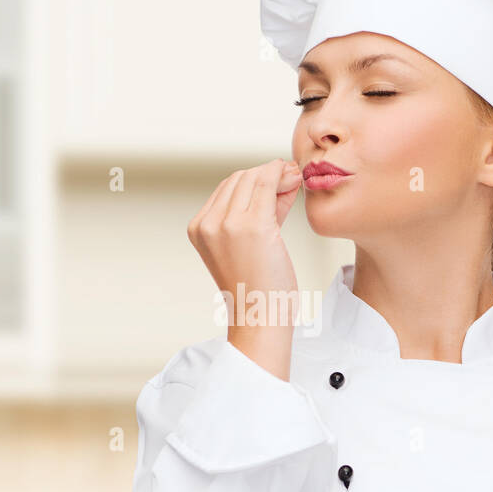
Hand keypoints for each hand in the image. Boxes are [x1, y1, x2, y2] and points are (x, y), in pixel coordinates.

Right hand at [187, 158, 303, 377]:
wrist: (260, 318)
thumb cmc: (258, 288)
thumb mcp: (248, 246)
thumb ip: (258, 214)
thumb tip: (279, 181)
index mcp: (198, 229)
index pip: (226, 188)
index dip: (254, 179)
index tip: (278, 180)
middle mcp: (207, 224)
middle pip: (238, 179)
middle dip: (266, 174)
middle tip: (290, 176)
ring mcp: (226, 224)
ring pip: (252, 178)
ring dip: (276, 173)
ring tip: (294, 179)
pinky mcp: (251, 226)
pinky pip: (266, 184)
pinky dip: (281, 176)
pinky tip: (294, 178)